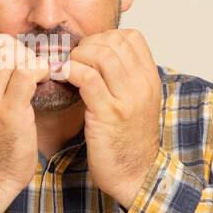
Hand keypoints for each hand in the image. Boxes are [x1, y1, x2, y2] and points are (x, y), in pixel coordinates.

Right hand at [0, 30, 50, 212]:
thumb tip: (5, 51)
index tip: (13, 54)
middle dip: (18, 47)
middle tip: (29, 64)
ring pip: (10, 54)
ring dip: (30, 59)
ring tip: (37, 74)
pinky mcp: (9, 112)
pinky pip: (26, 73)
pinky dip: (40, 70)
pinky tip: (44, 81)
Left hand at [58, 29, 161, 208]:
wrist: (136, 175)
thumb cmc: (129, 141)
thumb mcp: (136, 103)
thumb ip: (125, 79)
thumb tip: (99, 55)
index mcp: (150, 80)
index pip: (132, 38)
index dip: (106, 37)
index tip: (90, 52)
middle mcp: (142, 86)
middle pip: (114, 42)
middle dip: (87, 45)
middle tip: (73, 60)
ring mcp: (127, 99)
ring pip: (101, 55)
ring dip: (77, 57)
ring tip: (67, 69)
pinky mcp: (108, 114)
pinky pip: (87, 79)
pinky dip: (70, 71)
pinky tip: (61, 77)